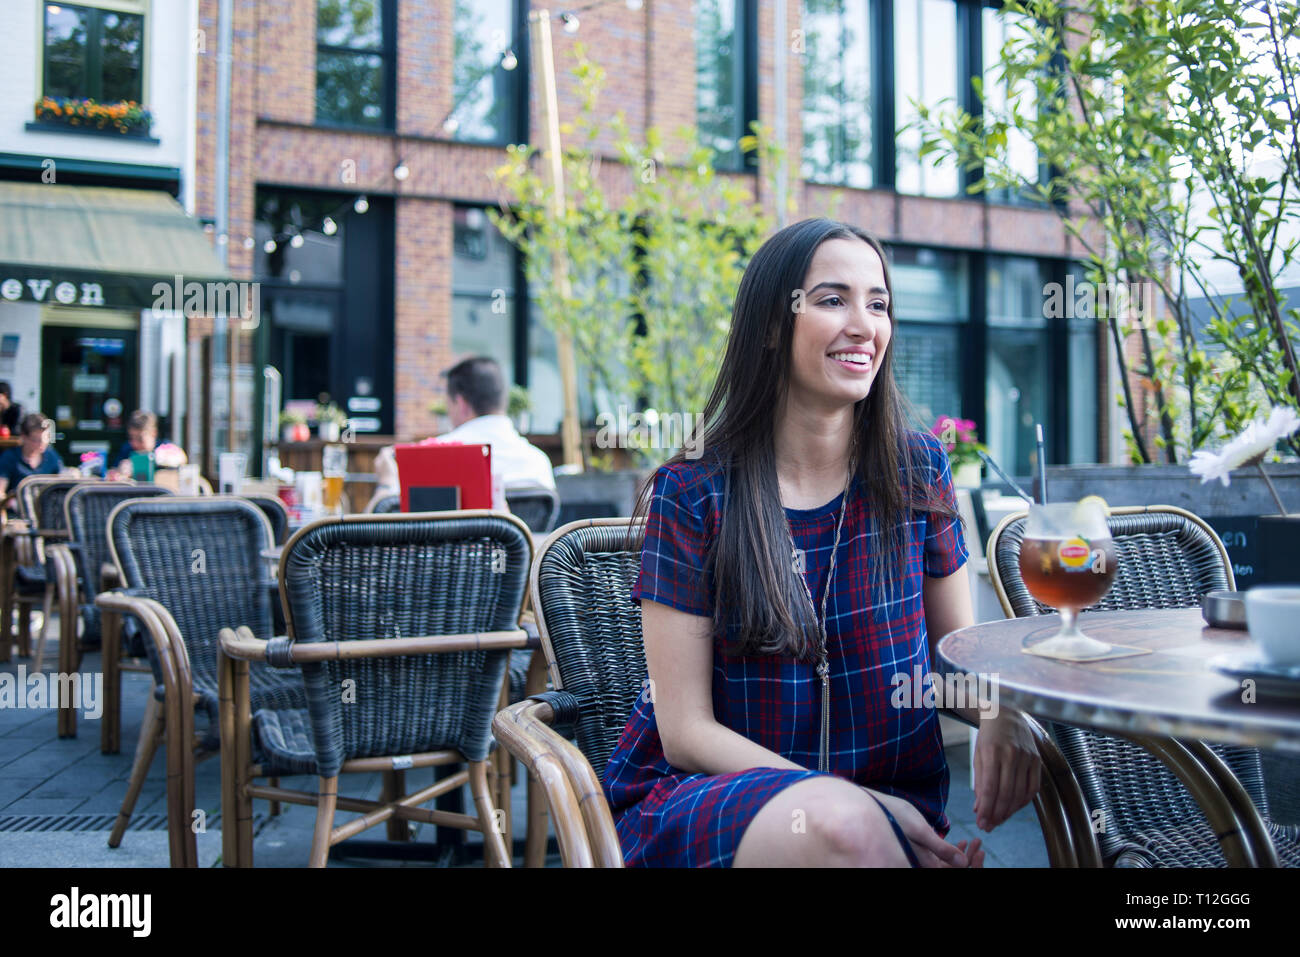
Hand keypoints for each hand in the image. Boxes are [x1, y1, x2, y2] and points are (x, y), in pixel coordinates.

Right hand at [865, 788, 971, 867]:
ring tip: (974, 841)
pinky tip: (960, 841)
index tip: (980, 850)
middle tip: (979, 843)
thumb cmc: (892, 816)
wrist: (870, 808)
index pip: (953, 870)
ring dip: (962, 855)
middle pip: (951, 869)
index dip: (971, 864)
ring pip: (947, 865)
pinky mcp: (917, 854)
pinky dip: (952, 852)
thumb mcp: (919, 829)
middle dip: (969, 859)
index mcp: (923, 864)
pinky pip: (939, 860)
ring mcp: (919, 860)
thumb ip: (940, 848)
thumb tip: (964, 864)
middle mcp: (920, 865)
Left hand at [973, 708, 1039, 830]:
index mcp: (992, 751)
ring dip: (1009, 812)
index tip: (981, 822)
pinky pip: (1033, 788)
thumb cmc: (988, 738)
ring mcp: (1027, 757)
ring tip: (998, 820)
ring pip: (1020, 794)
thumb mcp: (978, 755)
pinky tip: (1013, 808)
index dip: (987, 809)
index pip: (991, 788)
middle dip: (997, 814)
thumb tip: (979, 809)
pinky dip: (1023, 802)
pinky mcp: (1037, 760)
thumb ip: (980, 782)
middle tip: (988, 826)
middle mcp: (1012, 754)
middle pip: (1006, 793)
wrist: (1007, 716)